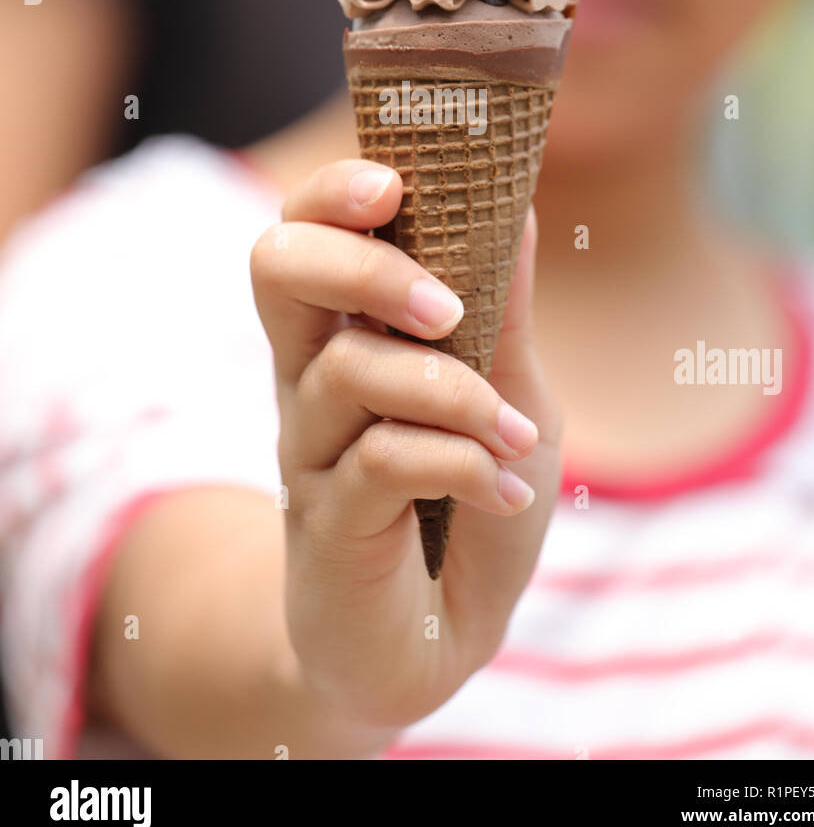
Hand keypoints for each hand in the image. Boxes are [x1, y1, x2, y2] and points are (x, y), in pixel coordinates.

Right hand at [251, 159, 562, 735]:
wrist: (439, 641)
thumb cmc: (472, 502)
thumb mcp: (513, 398)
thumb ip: (505, 315)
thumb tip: (522, 206)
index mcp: (348, 332)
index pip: (304, 230)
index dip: (332, 193)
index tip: (395, 186)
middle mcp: (310, 377)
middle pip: (279, 268)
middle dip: (367, 265)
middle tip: (446, 309)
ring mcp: (308, 449)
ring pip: (352, 369)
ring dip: (454, 393)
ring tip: (514, 436)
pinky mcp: (324, 521)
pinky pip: (383, 459)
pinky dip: (461, 463)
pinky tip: (502, 491)